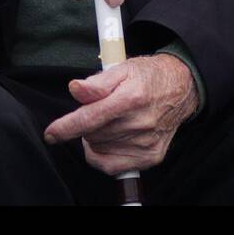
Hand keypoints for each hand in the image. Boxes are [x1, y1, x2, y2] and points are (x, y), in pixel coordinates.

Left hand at [42, 54, 198, 174]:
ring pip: (100, 149)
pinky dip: (102, 156)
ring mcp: (146, 143)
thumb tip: (75, 89)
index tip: (51, 134)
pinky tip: (106, 142)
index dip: (66, 127)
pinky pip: (112, 166)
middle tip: (98, 110)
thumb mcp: (122, 68)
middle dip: (86, 124)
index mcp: (131, 98)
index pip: (90, 118)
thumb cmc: (148, 76)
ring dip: (95, 138)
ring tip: (108, 122)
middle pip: (93, 134)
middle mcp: (140, 123)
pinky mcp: (151, 156)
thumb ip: (97, 82)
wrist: (181, 88)